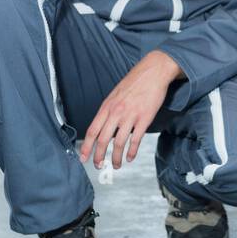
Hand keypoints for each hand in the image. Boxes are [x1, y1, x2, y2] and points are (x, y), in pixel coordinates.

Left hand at [80, 51, 182, 168]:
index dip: (86, 146)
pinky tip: (130, 157)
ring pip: (120, 143)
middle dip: (99, 156)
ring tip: (116, 165)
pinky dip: (132, 151)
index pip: (92, 130)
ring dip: (116, 157)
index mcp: (107, 107)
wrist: (153, 72)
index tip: (83, 157)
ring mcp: (131, 116)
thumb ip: (109, 111)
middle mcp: (116, 112)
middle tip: (98, 165)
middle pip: (103, 140)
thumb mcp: (115, 95)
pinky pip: (136, 139)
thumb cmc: (134, 83)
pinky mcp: (144, 118)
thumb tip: (104, 128)